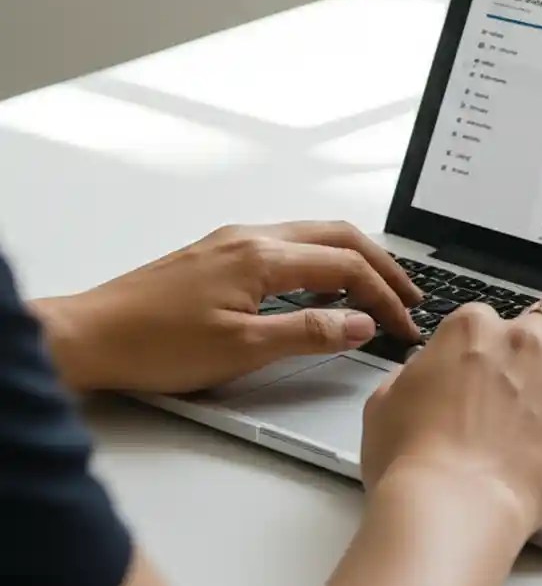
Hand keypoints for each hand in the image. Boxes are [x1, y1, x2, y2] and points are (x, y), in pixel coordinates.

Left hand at [31, 221, 422, 392]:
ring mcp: (233, 242)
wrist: (88, 336)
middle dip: (383, 266)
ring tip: (377, 292)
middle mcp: (251, 237)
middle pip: (340, 237)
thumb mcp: (242, 349)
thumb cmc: (153, 344)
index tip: (403, 327)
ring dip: (354, 261)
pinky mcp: (219, 254)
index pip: (347, 268)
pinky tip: (323, 291)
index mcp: (262, 256)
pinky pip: (289, 246)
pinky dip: (322, 263)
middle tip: (409, 298)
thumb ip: (309, 333)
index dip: (385, 298)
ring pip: (315, 236)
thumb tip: (361, 323)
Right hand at [360, 296, 541, 535]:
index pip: (488, 315)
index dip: (488, 340)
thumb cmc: (413, 461)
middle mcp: (524, 343)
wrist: (451, 502)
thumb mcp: (386, 404)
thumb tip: (421, 374)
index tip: (485, 361)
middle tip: (541, 356)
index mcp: (472, 331)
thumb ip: (412, 376)